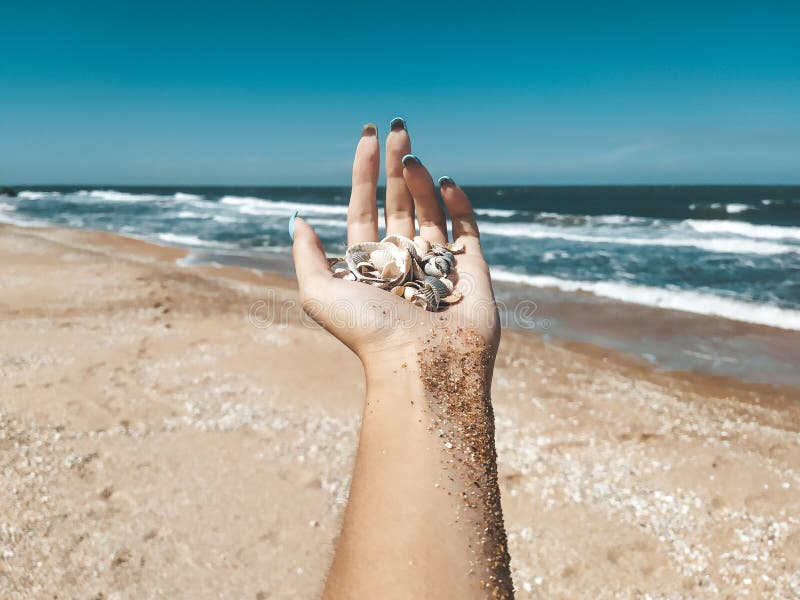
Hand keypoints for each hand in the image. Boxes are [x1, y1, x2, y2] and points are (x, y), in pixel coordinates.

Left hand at [291, 121, 499, 371]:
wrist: (422, 365)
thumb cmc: (368, 332)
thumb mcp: (319, 294)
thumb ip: (307, 256)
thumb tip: (297, 219)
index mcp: (368, 266)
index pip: (363, 209)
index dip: (363, 174)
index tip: (366, 138)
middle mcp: (402, 261)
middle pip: (397, 203)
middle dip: (395, 165)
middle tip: (397, 128)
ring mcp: (438, 264)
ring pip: (429, 210)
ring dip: (421, 180)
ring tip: (413, 155)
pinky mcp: (472, 270)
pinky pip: (466, 228)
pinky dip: (458, 203)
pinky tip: (446, 182)